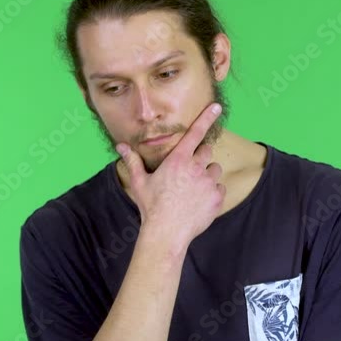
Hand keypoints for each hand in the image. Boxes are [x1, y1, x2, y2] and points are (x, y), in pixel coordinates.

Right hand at [115, 102, 225, 247]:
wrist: (166, 233)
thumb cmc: (151, 207)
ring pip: (215, 170)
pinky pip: (220, 188)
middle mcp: (196, 168)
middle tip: (188, 172)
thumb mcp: (140, 182)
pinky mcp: (217, 197)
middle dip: (199, 158)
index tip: (216, 106)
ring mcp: (208, 183)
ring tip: (193, 189)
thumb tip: (120, 146)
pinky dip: (213, 192)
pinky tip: (199, 201)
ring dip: (207, 175)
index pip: (195, 133)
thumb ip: (133, 161)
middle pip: (206, 151)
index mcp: (177, 160)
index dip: (206, 117)